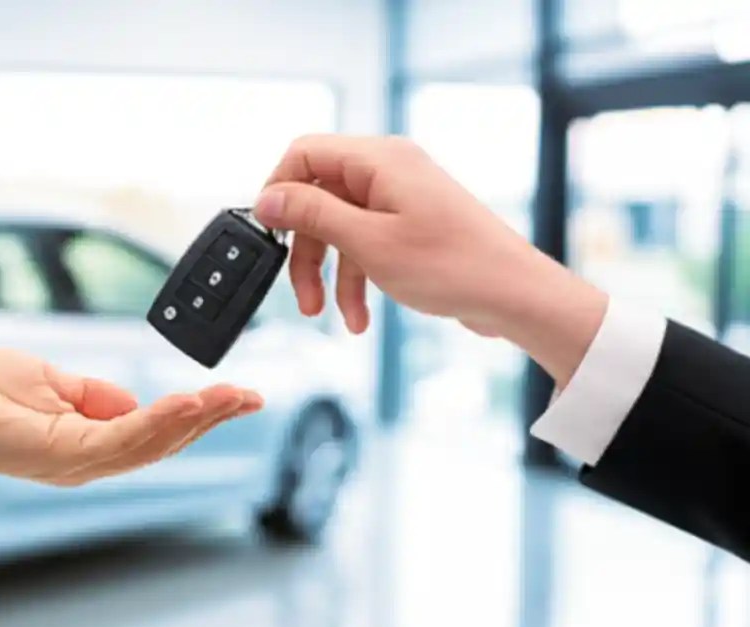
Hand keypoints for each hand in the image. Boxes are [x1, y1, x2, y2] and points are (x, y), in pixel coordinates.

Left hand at [0, 347, 262, 484]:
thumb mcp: (48, 379)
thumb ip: (93, 393)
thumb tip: (130, 399)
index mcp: (81, 443)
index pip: (150, 432)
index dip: (193, 414)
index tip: (233, 395)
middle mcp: (83, 461)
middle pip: (162, 443)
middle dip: (210, 420)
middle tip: (253, 398)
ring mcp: (74, 463)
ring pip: (151, 444)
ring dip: (197, 420)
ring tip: (235, 398)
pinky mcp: (61, 455)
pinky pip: (123, 438)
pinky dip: (159, 420)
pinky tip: (189, 402)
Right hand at [253, 134, 607, 386]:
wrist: (514, 295)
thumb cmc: (453, 266)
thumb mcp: (368, 243)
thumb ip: (312, 216)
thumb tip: (267, 198)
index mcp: (379, 159)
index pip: (304, 154)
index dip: (278, 191)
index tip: (269, 233)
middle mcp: (388, 171)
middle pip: (317, 198)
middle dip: (305, 251)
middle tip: (302, 294)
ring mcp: (400, 198)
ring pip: (338, 228)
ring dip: (328, 274)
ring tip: (326, 313)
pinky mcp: (409, 226)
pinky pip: (364, 244)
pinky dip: (356, 279)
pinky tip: (358, 317)